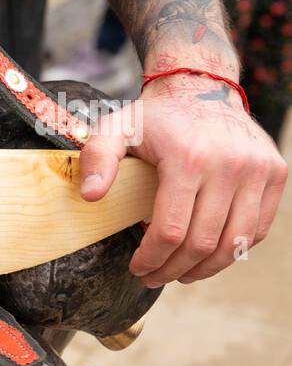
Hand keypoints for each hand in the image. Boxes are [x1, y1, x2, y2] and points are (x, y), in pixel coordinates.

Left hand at [78, 72, 286, 285]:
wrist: (202, 88)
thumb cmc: (154, 118)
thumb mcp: (115, 129)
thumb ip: (97, 159)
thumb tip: (92, 196)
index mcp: (189, 158)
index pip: (171, 231)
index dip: (151, 259)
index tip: (137, 269)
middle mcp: (230, 164)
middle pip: (202, 243)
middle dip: (174, 270)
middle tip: (154, 277)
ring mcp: (259, 170)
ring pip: (235, 243)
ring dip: (206, 269)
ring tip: (181, 274)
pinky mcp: (276, 173)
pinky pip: (256, 229)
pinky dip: (233, 250)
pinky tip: (208, 255)